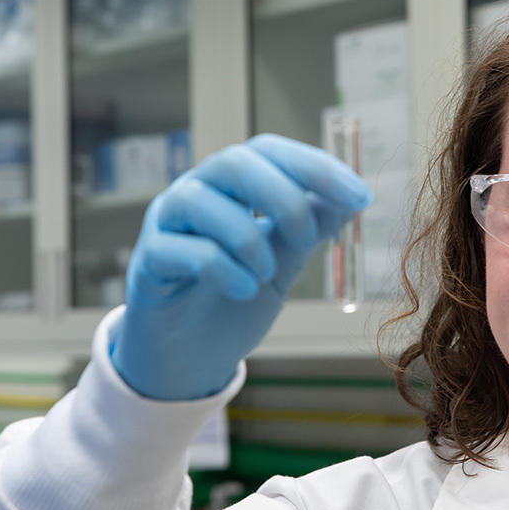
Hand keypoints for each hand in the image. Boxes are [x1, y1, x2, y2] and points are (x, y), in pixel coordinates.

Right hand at [110, 134, 371, 399]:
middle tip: (308, 240)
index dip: (317, 167)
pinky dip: (222, 268)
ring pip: (200, 200)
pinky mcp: (148, 264)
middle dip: (283, 198)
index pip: (272, 152)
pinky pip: (181, 249)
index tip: (360, 197)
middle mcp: (196, 194)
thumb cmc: (235, 300)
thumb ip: (309, 230)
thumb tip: (351, 198)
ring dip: (248, 239)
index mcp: (232, 187)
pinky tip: (244, 290)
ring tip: (268, 275)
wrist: (192, 357)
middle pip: (234, 163)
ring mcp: (166, 225)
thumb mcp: (284, 263)